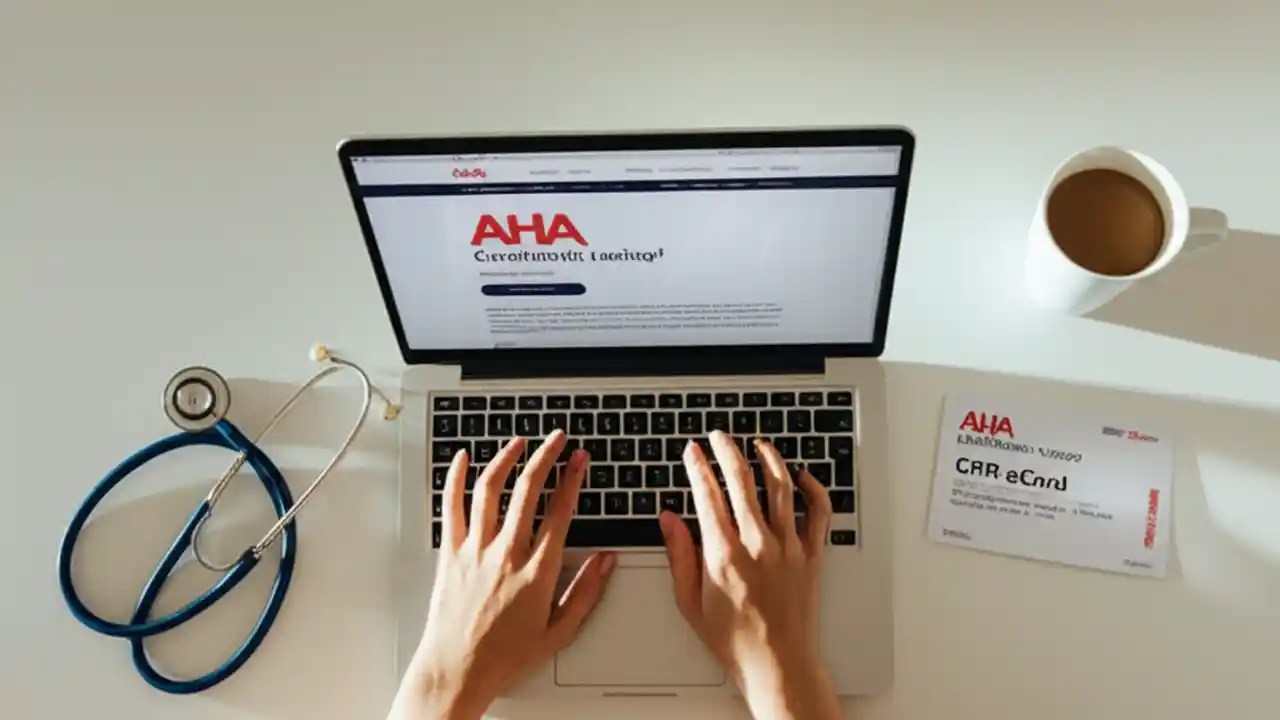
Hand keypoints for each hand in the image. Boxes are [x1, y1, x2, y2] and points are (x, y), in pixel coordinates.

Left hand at [388, 430, 616, 719]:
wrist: (456, 671)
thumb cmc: (505, 657)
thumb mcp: (559, 631)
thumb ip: (586, 592)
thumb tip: (606, 560)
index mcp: (537, 572)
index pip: (560, 511)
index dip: (572, 478)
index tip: (579, 460)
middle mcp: (506, 554)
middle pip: (528, 490)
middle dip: (546, 457)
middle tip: (557, 440)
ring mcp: (475, 551)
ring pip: (490, 490)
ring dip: (506, 459)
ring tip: (518, 442)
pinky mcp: (449, 554)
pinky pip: (451, 506)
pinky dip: (454, 477)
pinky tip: (461, 459)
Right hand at [660, 431, 838, 719]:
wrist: (778, 665)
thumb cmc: (734, 640)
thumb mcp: (690, 601)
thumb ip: (679, 555)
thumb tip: (669, 519)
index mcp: (723, 555)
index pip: (707, 495)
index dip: (697, 466)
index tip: (692, 452)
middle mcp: (758, 545)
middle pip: (742, 481)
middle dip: (727, 451)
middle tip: (719, 437)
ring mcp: (789, 547)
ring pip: (781, 487)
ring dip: (768, 458)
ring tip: (758, 444)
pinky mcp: (813, 555)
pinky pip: (818, 511)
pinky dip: (813, 488)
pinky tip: (802, 475)